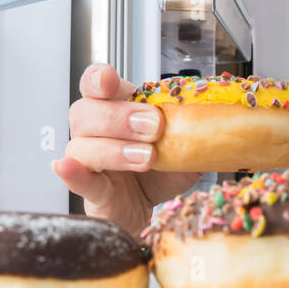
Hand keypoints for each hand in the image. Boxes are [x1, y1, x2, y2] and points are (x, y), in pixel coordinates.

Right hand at [52, 64, 203, 235]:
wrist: (155, 209)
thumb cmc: (162, 171)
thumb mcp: (186, 143)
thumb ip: (196, 125)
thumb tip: (222, 111)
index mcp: (117, 108)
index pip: (96, 84)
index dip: (99, 79)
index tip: (111, 81)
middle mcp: (95, 130)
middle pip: (86, 111)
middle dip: (121, 117)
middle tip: (154, 128)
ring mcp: (88, 160)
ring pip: (82, 144)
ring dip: (115, 148)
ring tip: (148, 158)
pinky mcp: (89, 189)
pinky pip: (74, 178)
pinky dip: (72, 173)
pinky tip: (67, 168)